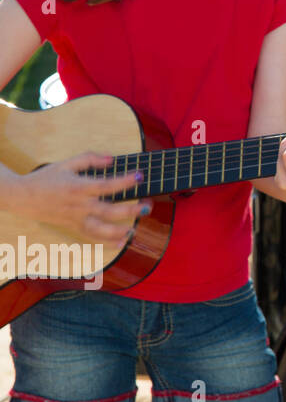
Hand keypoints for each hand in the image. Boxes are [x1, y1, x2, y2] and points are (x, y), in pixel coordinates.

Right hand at [0, 152, 147, 243]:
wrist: (22, 196)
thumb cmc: (46, 178)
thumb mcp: (67, 163)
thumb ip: (90, 159)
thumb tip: (112, 160)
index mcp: (79, 187)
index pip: (106, 185)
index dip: (125, 181)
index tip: (140, 176)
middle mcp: (79, 205)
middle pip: (109, 211)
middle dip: (130, 210)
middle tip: (147, 205)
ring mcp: (76, 218)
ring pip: (101, 229)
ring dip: (120, 231)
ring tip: (136, 229)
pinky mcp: (73, 226)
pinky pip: (92, 237)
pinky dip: (107, 241)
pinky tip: (122, 242)